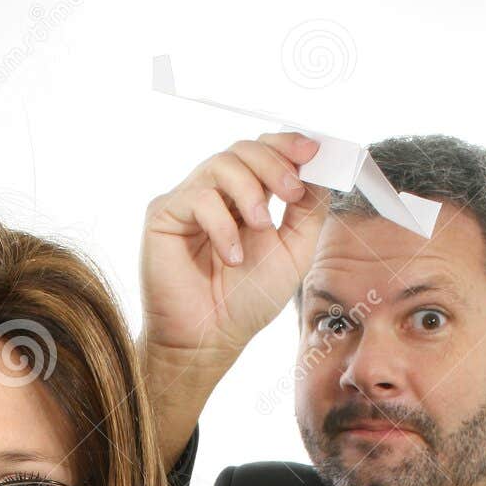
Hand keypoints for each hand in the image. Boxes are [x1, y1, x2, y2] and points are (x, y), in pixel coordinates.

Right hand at [140, 130, 326, 370]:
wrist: (209, 340)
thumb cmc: (245, 303)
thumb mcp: (293, 252)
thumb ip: (309, 211)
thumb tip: (321, 169)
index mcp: (247, 198)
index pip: (265, 152)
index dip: (288, 145)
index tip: (312, 151)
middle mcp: (217, 194)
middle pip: (244, 149)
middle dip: (275, 165)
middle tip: (292, 193)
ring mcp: (189, 201)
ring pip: (222, 163)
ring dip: (250, 192)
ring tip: (261, 228)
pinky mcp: (164, 214)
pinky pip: (198, 197)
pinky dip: (222, 224)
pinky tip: (231, 256)